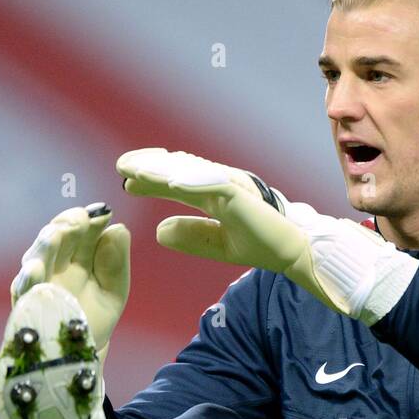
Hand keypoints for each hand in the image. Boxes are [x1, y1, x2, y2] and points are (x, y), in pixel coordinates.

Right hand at [10, 204, 129, 353]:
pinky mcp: (25, 300)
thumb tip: (119, 228)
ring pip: (38, 255)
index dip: (91, 220)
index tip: (104, 212)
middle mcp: (55, 263)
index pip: (82, 230)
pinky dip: (28, 278)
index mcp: (77, 255)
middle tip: (80, 219)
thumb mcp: (113, 290)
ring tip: (55, 235)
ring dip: (45, 244)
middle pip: (58, 236)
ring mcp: (39, 279)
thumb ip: (116, 262)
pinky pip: (23, 287)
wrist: (77, 353)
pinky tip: (34, 270)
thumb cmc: (94, 317)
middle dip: (67, 225)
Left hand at [115, 148, 416, 322]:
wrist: (296, 251)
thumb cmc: (264, 244)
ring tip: (136, 169)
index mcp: (215, 196)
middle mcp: (221, 185)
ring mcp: (232, 187)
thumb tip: (158, 232)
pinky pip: (212, 184)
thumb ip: (192, 236)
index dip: (151, 180)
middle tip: (122, 167)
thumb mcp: (218, 245)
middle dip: (149, 167)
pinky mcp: (242, 195)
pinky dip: (191, 180)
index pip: (177, 183)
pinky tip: (169, 181)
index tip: (126, 182)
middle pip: (179, 170)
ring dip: (162, 169)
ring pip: (190, 173)